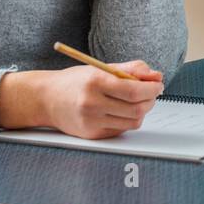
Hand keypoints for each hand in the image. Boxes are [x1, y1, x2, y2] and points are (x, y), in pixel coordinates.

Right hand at [40, 60, 164, 138]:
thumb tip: (156, 75)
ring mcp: (91, 122)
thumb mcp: (100, 68)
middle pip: (136, 109)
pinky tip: (122, 111)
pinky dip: (128, 120)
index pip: (133, 91)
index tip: (158, 84)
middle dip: (150, 100)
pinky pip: (121, 130)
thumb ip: (130, 69)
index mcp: (95, 82)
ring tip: (137, 101)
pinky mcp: (92, 135)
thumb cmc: (74, 81)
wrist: (46, 99)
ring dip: (142, 111)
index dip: (151, 89)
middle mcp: (92, 104)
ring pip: (132, 122)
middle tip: (152, 92)